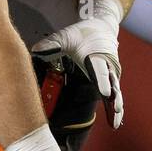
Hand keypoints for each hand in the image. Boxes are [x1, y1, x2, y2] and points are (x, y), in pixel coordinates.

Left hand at [32, 0, 124, 127]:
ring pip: (116, 92)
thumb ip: (53, 43)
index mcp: (99, 55)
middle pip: (113, 84)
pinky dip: (115, 107)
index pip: (101, 70)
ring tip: (115, 122)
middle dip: (114, 97)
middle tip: (116, 108)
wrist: (101, 28)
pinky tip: (115, 122)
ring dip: (116, 106)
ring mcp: (112, 74)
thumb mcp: (67, 36)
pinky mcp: (111, 80)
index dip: (103, 81)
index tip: (105, 93)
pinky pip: (115, 95)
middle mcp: (108, 66)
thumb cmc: (83, 34)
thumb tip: (35, 50)